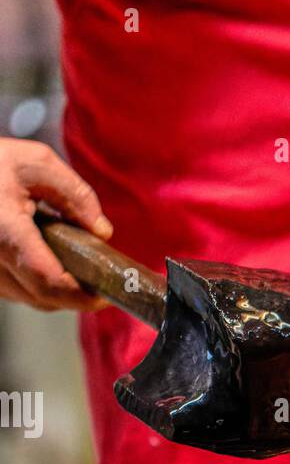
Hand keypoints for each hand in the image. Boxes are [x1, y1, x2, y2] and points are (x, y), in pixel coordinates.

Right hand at [0, 137, 112, 311]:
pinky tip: (48, 260)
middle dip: (76, 294)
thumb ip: (74, 194)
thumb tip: (102, 231)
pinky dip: (39, 286)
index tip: (105, 294)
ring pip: (31, 300)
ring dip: (58, 291)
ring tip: (74, 263)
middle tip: (99, 277)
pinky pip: (18, 293)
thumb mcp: (36, 162)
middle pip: (43, 298)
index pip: (47, 279)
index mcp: (4, 231)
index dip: (81, 294)